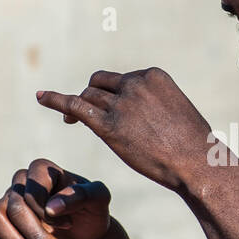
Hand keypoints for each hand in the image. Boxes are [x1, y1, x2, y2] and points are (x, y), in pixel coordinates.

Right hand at [0, 158, 110, 238]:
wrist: (88, 234)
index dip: (46, 213)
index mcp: (43, 170)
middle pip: (15, 208)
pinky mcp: (4, 222)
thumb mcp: (99, 199)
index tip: (69, 224)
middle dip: (36, 235)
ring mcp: (10, 201)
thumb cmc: (93, 211)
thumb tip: (51, 207)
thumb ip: (81, 195)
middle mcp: (22, 182)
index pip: (31, 190)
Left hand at [36, 68, 211, 192]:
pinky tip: (41, 97)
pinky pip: (75, 106)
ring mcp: (120, 103)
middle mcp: (134, 84)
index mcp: (153, 76)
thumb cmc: (194, 146)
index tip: (114, 109)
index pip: (122, 79)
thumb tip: (153, 117)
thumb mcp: (180, 112)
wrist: (196, 163)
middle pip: (100, 84)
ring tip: (71, 121)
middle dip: (93, 96)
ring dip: (79, 108)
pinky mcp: (108, 125)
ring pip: (88, 97)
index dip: (114, 94)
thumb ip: (159, 106)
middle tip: (88, 115)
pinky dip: (56, 100)